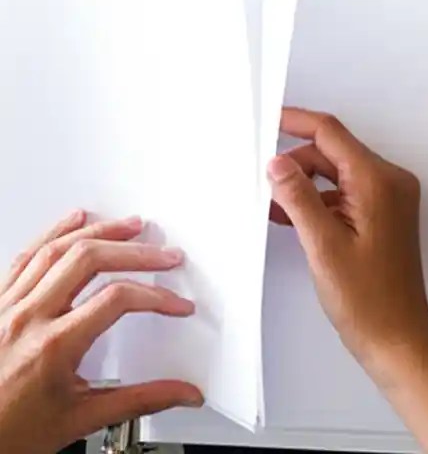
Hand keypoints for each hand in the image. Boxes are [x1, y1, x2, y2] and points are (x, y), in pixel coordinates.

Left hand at [0, 211, 201, 453]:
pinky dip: (51, 234)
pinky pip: (23, 258)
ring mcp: (6, 308)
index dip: (156, 297)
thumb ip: (140, 400)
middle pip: (87, 260)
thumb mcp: (81, 419)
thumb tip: (184, 393)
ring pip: (54, 250)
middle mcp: (26, 319)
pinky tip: (71, 222)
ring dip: (97, 232)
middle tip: (164, 254)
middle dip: (134, 252)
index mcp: (52, 346)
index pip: (116, 299)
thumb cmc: (10, 433)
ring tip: (128, 225)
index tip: (176, 305)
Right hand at [268, 107, 427, 452]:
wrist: (396, 336)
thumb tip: (277, 163)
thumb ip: (298, 198)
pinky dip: (317, 201)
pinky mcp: (382, 215)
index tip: (267, 120)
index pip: (331, 133)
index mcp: (378, 182)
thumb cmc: (368, 299)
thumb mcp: (322, 245)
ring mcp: (388, 199)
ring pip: (335, 174)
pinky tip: (288, 217)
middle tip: (259, 181)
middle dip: (294, 163)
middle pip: (332, 152)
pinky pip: (344, 194)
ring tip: (269, 205)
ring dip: (303, 185)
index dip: (295, 122)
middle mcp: (389, 183)